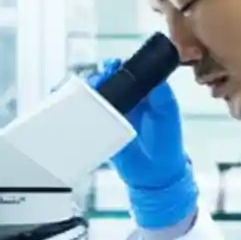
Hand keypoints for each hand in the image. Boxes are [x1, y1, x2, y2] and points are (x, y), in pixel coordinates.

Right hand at [90, 59, 196, 228]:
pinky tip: (73, 102)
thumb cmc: (166, 142)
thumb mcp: (167, 115)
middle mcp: (125, 103)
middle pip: (106, 82)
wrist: (154, 173)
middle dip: (99, 76)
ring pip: (94, 96)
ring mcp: (111, 116)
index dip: (118, 67)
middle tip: (98, 77)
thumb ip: (161, 96)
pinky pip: (87, 115)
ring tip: (87, 89)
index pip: (127, 73)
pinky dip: (78, 107)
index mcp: (143, 95)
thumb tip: (152, 79)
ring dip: (87, 90)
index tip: (112, 65)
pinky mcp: (100, 130)